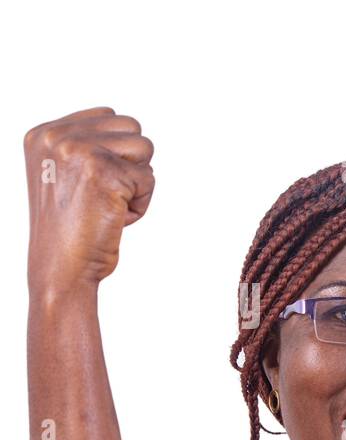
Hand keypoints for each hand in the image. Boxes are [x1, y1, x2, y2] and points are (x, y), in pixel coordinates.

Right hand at [24, 106, 153, 291]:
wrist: (61, 266)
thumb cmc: (69, 228)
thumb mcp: (62, 174)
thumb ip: (85, 145)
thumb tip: (127, 126)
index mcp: (44, 133)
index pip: (108, 115)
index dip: (117, 151)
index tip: (94, 182)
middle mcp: (57, 136)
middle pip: (131, 126)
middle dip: (131, 163)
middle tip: (104, 195)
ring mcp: (80, 151)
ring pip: (145, 148)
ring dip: (137, 182)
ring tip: (109, 204)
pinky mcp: (105, 173)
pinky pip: (150, 179)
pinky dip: (141, 204)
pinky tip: (114, 218)